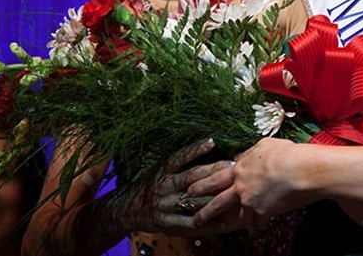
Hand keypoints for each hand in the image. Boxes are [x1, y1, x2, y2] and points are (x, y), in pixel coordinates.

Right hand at [118, 138, 239, 235]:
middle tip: (232, 166)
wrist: (130, 209)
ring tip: (231, 192)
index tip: (212, 141)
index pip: (181, 157)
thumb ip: (181, 164)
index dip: (196, 149)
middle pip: (192, 176)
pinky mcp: (166, 221)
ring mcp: (165, 204)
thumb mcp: (161, 170)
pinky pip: (189, 222)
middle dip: (213, 171)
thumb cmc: (153, 185)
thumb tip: (208, 148)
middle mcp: (164, 185)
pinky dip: (206, 222)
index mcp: (163, 171)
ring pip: (193, 199)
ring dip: (213, 196)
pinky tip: (222, 220)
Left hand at [190, 137, 311, 232]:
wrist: (300, 169)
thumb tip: (244, 156)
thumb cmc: (286, 153)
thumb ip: (251, 153)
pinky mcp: (264, 213)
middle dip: (204, 213)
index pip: (216, 178)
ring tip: (244, 230)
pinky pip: (260, 223)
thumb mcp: (265, 145)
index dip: (202, 184)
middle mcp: (241, 187)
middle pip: (218, 202)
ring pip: (242, 217)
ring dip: (243, 224)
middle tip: (195, 221)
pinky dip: (260, 226)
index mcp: (240, 169)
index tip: (191, 189)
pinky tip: (262, 228)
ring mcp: (251, 202)